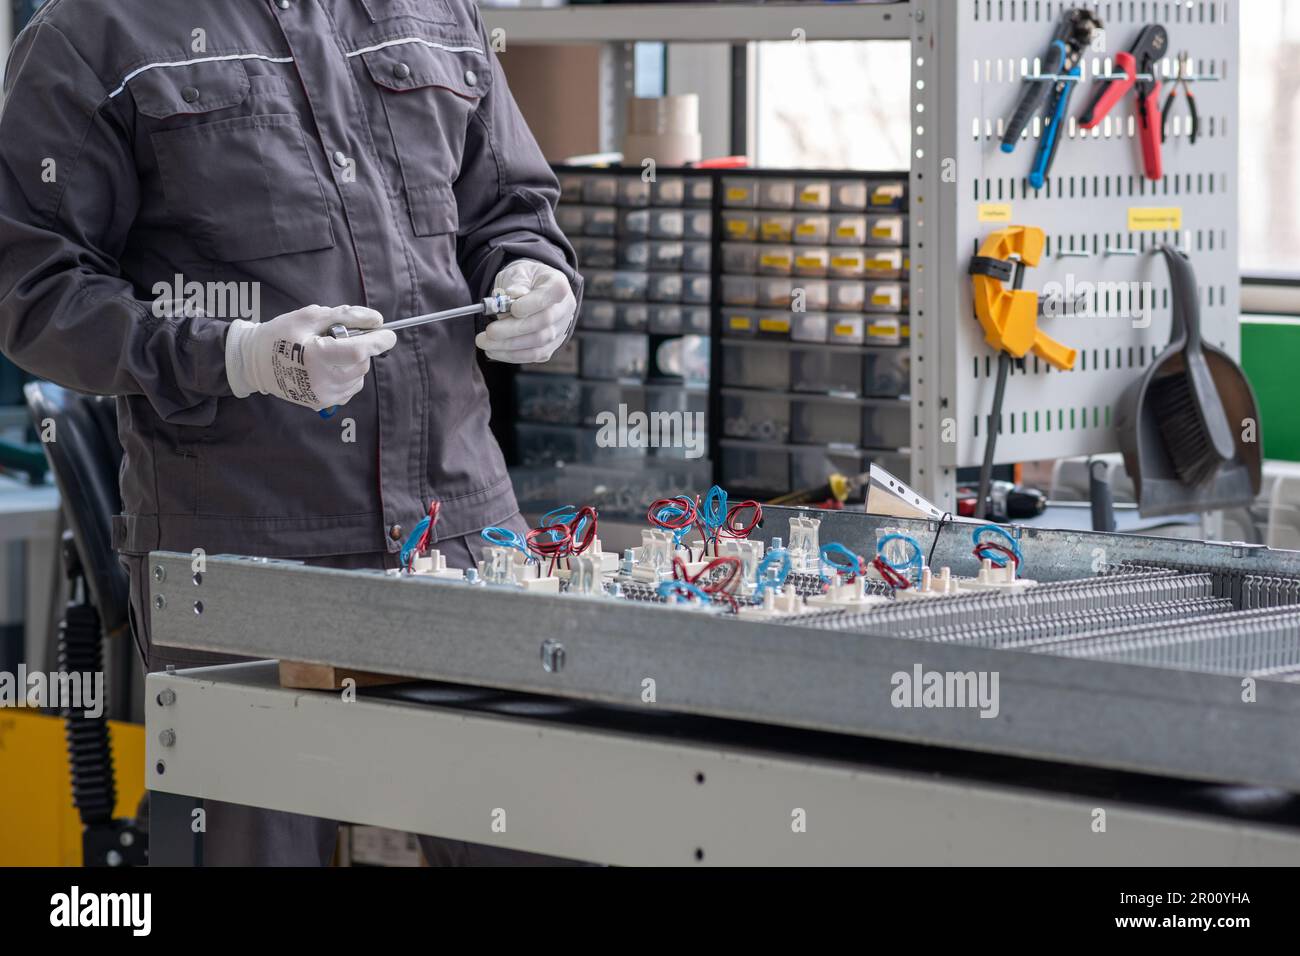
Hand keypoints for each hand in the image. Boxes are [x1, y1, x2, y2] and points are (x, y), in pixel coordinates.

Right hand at [224, 305, 396, 410]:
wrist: (255, 362)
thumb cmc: (280, 334)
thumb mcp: (310, 316)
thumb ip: (346, 316)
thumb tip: (376, 320)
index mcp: (316, 356)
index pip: (359, 351)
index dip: (378, 341)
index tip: (389, 333)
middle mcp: (322, 381)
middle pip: (361, 363)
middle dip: (360, 347)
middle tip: (338, 337)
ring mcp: (324, 395)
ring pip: (359, 376)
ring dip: (353, 362)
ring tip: (328, 353)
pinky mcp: (324, 403)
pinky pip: (350, 387)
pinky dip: (347, 374)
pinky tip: (328, 366)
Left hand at [474, 259, 575, 363]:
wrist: (531, 291)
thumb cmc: (525, 280)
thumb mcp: (518, 272)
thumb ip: (516, 282)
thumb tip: (512, 295)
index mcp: (558, 285)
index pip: (554, 293)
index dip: (534, 303)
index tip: (513, 309)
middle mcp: (564, 309)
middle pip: (544, 322)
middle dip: (513, 329)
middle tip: (490, 331)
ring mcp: (559, 330)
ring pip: (538, 342)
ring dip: (509, 345)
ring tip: (485, 342)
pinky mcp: (551, 346)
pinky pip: (533, 355)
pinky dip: (512, 355)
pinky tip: (494, 350)